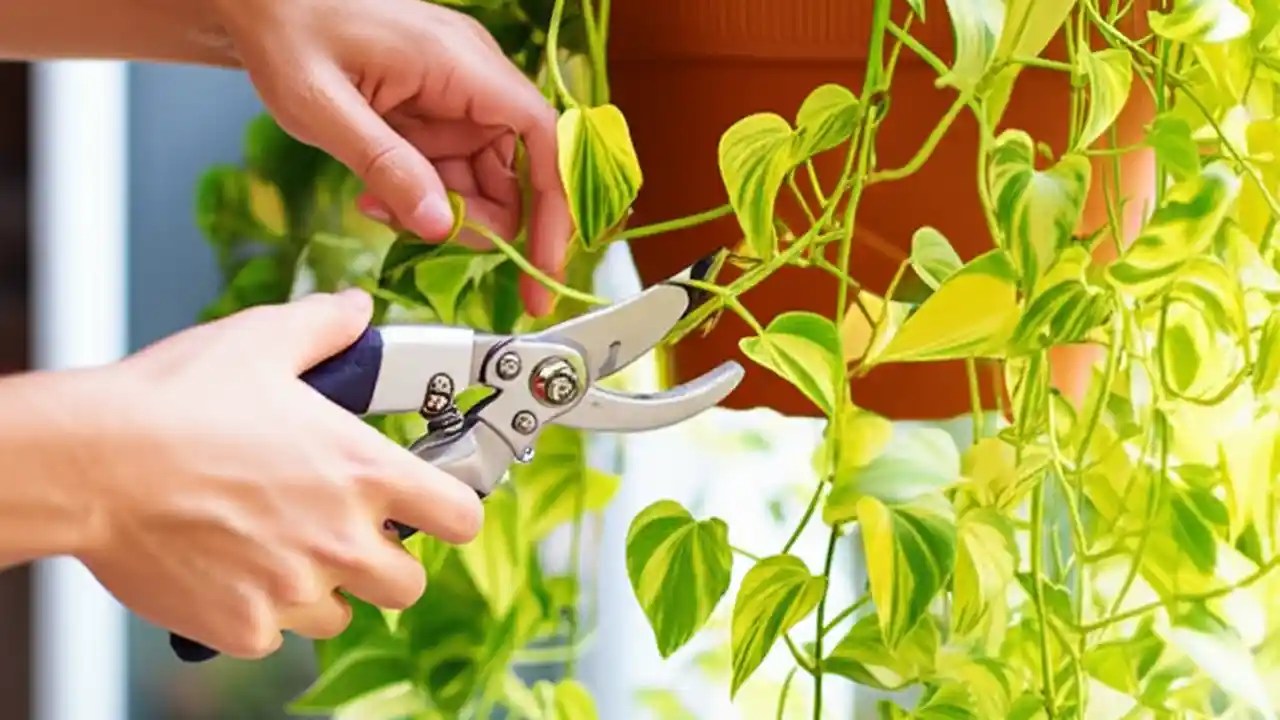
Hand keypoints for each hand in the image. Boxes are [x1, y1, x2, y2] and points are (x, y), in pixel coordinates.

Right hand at [66, 290, 481, 658]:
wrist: (91, 463)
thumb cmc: (173, 403)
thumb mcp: (262, 341)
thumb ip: (326, 326)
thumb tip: (357, 309)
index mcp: (364, 471)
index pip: (461, 517)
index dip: (454, 512)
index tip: (437, 508)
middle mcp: (343, 539)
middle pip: (409, 582)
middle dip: (386, 561)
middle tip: (346, 533)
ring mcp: (296, 589)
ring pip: (342, 614)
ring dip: (321, 589)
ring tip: (276, 547)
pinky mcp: (245, 626)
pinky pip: (273, 634)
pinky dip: (257, 611)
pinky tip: (227, 569)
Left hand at [213, 0, 570, 315]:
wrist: (259, 4)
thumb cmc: (285, 35)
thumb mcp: (324, 109)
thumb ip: (387, 167)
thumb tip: (443, 225)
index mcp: (459, 62)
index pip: (539, 133)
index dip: (553, 202)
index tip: (544, 263)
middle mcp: (472, 75)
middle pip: (515, 168)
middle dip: (484, 219)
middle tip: (425, 236)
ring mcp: (456, 92)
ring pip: (484, 175)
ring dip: (446, 210)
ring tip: (381, 211)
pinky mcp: (437, 108)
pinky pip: (452, 167)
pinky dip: (426, 194)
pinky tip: (379, 199)